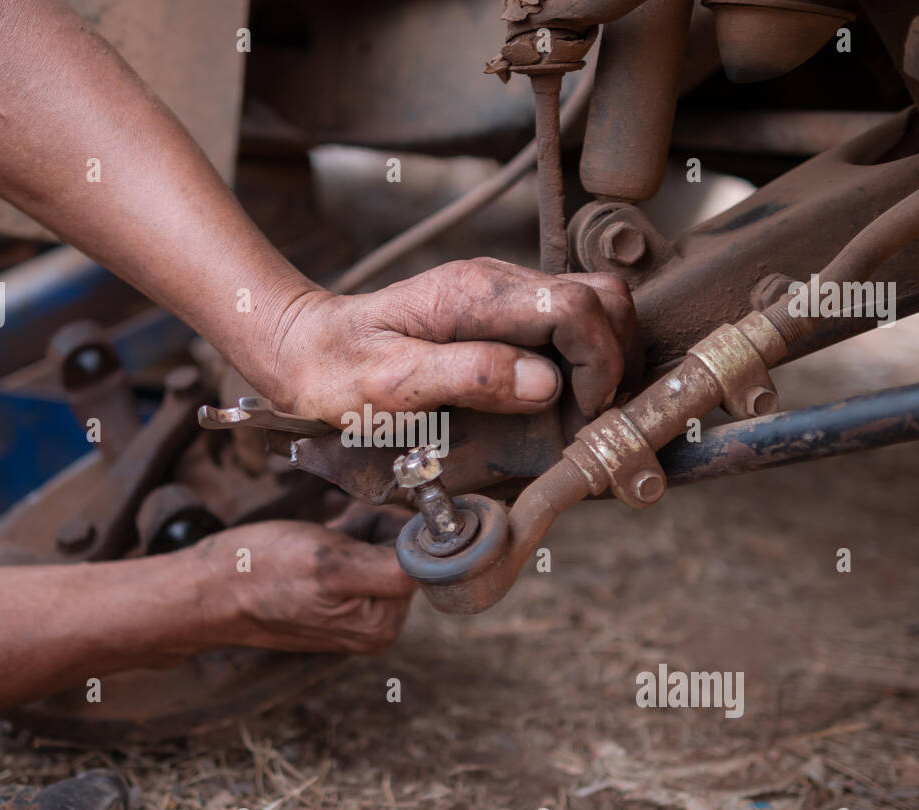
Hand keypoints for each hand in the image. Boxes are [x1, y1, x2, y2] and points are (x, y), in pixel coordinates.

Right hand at [186, 519, 414, 655]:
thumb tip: (440, 557)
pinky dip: (341, 537)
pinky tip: (314, 541)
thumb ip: (392, 566)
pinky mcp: (334, 598)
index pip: (420, 559)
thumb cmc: (261, 572)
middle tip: (333, 531)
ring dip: (354, 531)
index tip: (358, 520)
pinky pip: (355, 555)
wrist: (207, 587)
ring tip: (319, 537)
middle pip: (401, 553)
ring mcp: (354, 612)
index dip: (392, 528)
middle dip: (370, 529)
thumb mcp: (332, 564)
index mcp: (382, 624)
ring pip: (378, 548)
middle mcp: (375, 625)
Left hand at [261, 258, 640, 424]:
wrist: (302, 348)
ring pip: (594, 307)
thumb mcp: (390, 386)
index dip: (598, 365)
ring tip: (584, 415)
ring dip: (606, 360)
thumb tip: (545, 383)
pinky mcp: (502, 313)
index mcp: (475, 293)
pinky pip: (568, 326)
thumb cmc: (336, 371)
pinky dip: (585, 362)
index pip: (577, 308)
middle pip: (602, 297)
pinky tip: (565, 402)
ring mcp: (502, 294)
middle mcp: (497, 282)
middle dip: (616, 359)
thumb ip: (469, 377)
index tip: (583, 416)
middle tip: (595, 418)